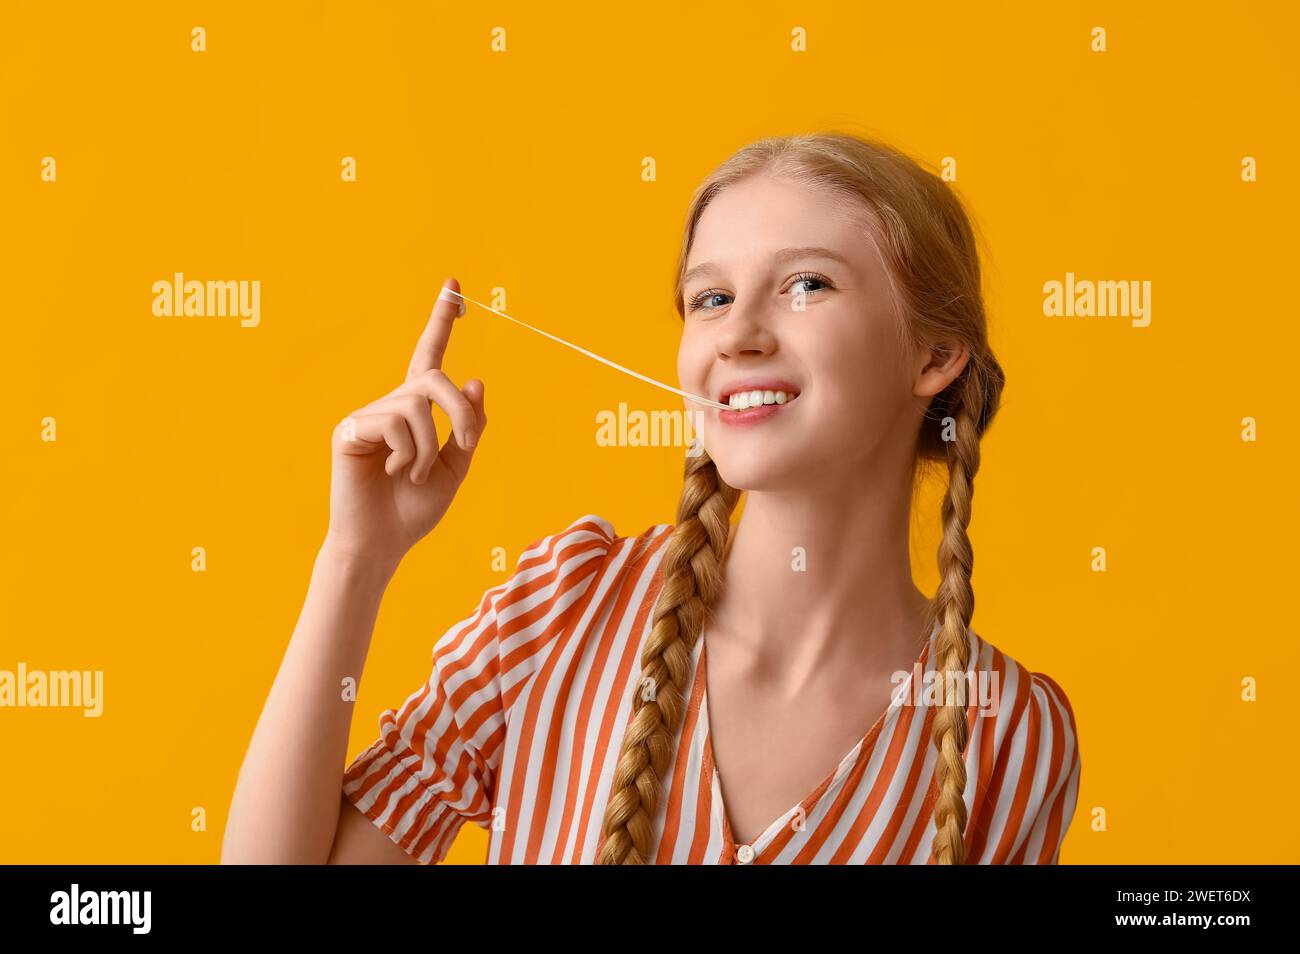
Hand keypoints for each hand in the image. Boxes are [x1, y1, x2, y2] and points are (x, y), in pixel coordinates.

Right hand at [324, 277, 486, 569]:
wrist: (382, 543)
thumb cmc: (413, 509)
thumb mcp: (456, 467)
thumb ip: (468, 427)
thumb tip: (476, 379)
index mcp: (415, 410)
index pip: (430, 355)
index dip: (441, 320)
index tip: (454, 285)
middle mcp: (391, 404)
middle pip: (435, 378)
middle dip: (461, 409)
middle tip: (466, 442)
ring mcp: (368, 414)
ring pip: (419, 403)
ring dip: (431, 446)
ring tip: (416, 474)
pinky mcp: (350, 428)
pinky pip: (397, 422)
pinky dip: (410, 453)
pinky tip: (393, 473)